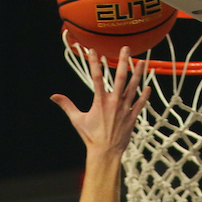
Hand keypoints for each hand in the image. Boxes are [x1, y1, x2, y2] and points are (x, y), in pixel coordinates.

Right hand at [50, 46, 148, 160]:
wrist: (105, 152)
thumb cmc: (91, 137)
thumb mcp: (77, 120)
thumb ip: (67, 105)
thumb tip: (54, 96)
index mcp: (100, 101)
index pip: (96, 76)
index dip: (94, 62)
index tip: (93, 50)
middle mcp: (114, 102)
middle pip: (120, 77)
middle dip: (123, 61)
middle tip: (126, 48)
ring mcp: (125, 109)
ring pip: (133, 87)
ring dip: (138, 73)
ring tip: (142, 62)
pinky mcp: (132, 117)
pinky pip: (140, 103)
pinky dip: (144, 95)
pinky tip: (148, 86)